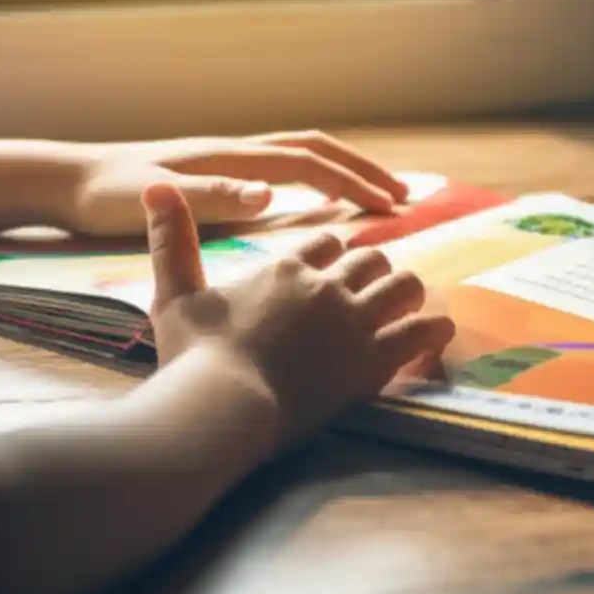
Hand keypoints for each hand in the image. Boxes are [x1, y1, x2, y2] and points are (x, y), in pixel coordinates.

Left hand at [61, 131, 409, 235]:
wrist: (69, 180)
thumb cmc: (106, 195)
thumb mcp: (153, 200)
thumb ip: (209, 198)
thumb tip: (270, 194)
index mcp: (227, 158)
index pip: (306, 162)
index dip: (352, 182)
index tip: (390, 205)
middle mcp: (233, 153)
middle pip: (314, 150)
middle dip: (361, 170)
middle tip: (404, 197)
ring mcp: (226, 162)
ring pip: (300, 156)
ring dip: (342, 172)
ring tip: (378, 196)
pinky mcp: (217, 177)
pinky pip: (281, 172)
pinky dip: (315, 182)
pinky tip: (322, 207)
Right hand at [142, 183, 454, 449]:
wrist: (222, 408)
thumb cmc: (194, 356)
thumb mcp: (175, 293)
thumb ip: (171, 240)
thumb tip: (155, 186)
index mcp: (284, 268)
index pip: (324, 243)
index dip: (331, 254)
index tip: (331, 266)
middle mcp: (326, 286)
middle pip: (370, 259)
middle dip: (373, 270)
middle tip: (372, 287)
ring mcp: (355, 322)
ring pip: (404, 285)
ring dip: (407, 291)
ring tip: (409, 304)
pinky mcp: (374, 360)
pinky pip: (423, 332)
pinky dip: (435, 329)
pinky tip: (438, 332)